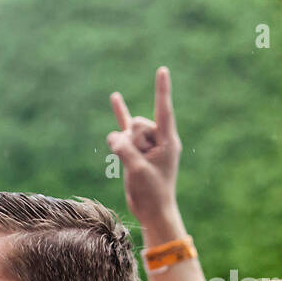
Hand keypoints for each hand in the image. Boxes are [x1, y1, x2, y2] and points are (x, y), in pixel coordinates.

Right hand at [108, 67, 183, 239]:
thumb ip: (124, 150)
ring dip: (124, 147)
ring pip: (128, 131)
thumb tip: (113, 136)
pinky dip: (120, 114)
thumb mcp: (137, 170)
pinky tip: (115, 98)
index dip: (162, 90)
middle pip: (138, 124)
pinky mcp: (135, 149)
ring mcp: (146, 143)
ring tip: (132, 165)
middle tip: (140, 163)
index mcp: (168, 141)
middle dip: (132, 140)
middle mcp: (159, 138)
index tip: (162, 70)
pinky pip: (125, 128)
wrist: (151, 210)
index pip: (164, 110)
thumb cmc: (151, 192)